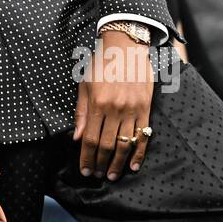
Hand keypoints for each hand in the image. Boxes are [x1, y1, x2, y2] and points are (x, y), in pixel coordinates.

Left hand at [73, 31, 153, 180]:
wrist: (126, 46)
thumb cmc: (101, 63)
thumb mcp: (85, 84)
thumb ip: (81, 112)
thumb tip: (77, 138)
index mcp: (97, 103)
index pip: (91, 139)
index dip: (87, 158)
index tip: (85, 170)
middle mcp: (115, 109)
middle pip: (107, 145)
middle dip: (101, 163)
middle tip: (98, 175)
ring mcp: (132, 110)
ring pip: (124, 144)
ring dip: (118, 163)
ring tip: (112, 175)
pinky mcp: (146, 108)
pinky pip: (143, 135)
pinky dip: (138, 153)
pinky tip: (133, 165)